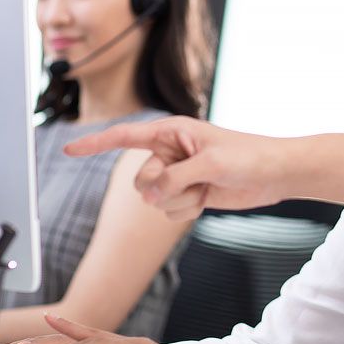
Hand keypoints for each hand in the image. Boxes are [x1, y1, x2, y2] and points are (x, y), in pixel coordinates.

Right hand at [64, 116, 286, 221]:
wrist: (275, 175)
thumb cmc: (249, 157)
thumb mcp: (211, 163)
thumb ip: (175, 177)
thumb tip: (152, 194)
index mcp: (171, 131)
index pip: (124, 136)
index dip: (95, 143)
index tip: (68, 148)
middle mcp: (169, 152)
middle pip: (138, 179)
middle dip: (160, 187)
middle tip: (191, 180)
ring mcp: (177, 175)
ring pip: (152, 199)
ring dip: (178, 200)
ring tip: (206, 187)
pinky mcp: (187, 194)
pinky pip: (168, 212)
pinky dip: (186, 211)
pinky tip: (207, 199)